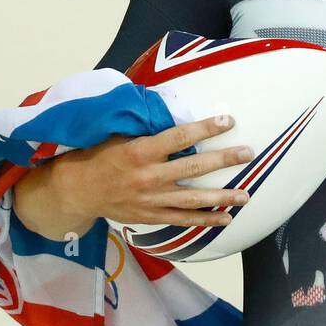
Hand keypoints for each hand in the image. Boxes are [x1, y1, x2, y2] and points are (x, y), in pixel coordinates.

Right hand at [55, 115, 252, 229]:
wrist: (78, 191)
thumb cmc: (99, 155)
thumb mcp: (117, 133)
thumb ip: (145, 124)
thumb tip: (171, 105)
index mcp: (140, 151)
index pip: (179, 137)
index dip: (205, 128)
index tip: (228, 121)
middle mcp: (148, 176)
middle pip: (193, 168)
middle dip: (223, 160)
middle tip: (248, 154)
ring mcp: (151, 200)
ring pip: (193, 199)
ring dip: (222, 197)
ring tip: (246, 195)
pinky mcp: (151, 217)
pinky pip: (182, 219)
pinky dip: (205, 220)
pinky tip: (226, 218)